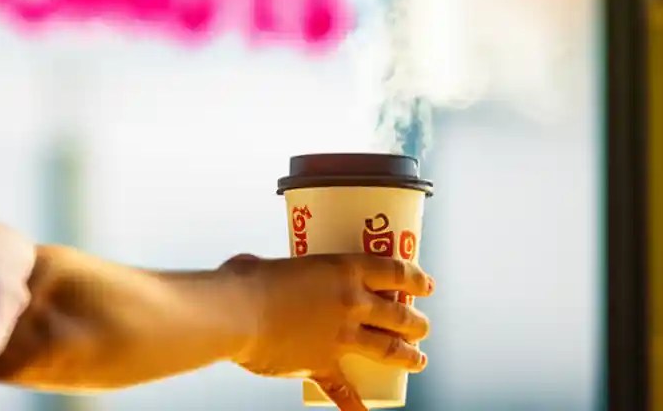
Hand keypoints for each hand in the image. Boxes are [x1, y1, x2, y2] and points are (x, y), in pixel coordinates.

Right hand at [223, 254, 433, 410]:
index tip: (426, 285)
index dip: (416, 278)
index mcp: (344, 271)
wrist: (237, 314)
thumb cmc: (246, 282)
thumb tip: (257, 272)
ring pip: (389, 349)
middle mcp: (352, 304)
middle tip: (421, 326)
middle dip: (416, 323)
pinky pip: (344, 390)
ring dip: (409, 356)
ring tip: (419, 360)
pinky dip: (355, 404)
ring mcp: (341, 337)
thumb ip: (272, 272)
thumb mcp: (268, 266)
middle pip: (400, 315)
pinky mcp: (322, 365)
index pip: (395, 271)